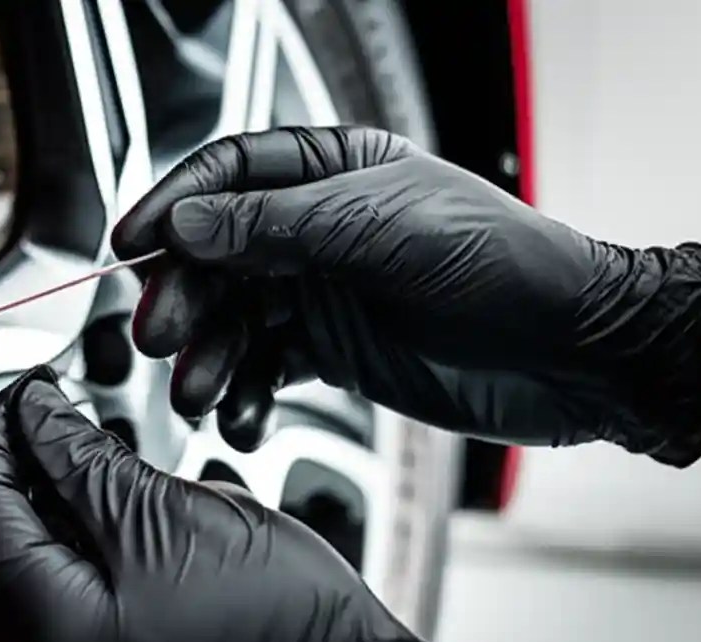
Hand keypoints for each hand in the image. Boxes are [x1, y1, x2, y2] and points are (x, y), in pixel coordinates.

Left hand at [0, 367, 495, 641]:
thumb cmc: (295, 640)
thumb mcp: (184, 518)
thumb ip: (86, 464)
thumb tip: (34, 417)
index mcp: (54, 637)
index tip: (22, 396)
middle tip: (30, 424)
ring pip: (8, 592)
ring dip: (22, 519)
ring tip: (58, 465)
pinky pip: (42, 624)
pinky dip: (50, 565)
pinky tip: (80, 528)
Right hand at [112, 126, 700, 465]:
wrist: (569, 356)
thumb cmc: (500, 267)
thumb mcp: (375, 230)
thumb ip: (272, 227)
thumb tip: (186, 224)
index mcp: (335, 170)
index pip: (230, 174)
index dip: (174, 206)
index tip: (131, 244)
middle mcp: (320, 228)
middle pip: (218, 254)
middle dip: (184, 296)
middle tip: (159, 335)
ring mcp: (325, 291)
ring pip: (235, 318)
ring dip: (207, 356)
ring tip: (197, 392)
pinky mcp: (334, 349)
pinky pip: (265, 365)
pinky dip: (245, 391)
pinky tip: (241, 411)